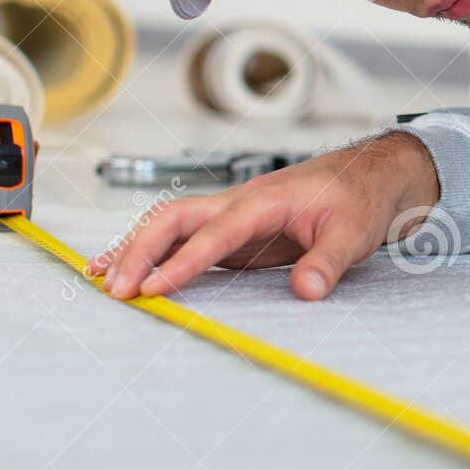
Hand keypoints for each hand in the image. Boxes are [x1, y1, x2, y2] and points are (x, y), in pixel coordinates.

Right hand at [85, 132, 439, 301]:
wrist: (368, 176)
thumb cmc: (359, 199)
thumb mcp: (355, 232)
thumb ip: (328, 261)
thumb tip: (307, 291)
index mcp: (264, 201)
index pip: (214, 232)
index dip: (182, 261)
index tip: (153, 288)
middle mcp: (238, 203)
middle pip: (174, 218)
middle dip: (140, 250)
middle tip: (115, 289)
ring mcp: (231, 215)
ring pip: (170, 224)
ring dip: (135, 248)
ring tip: (100, 279)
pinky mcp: (232, 231)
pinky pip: (183, 238)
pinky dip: (152, 252)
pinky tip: (128, 271)